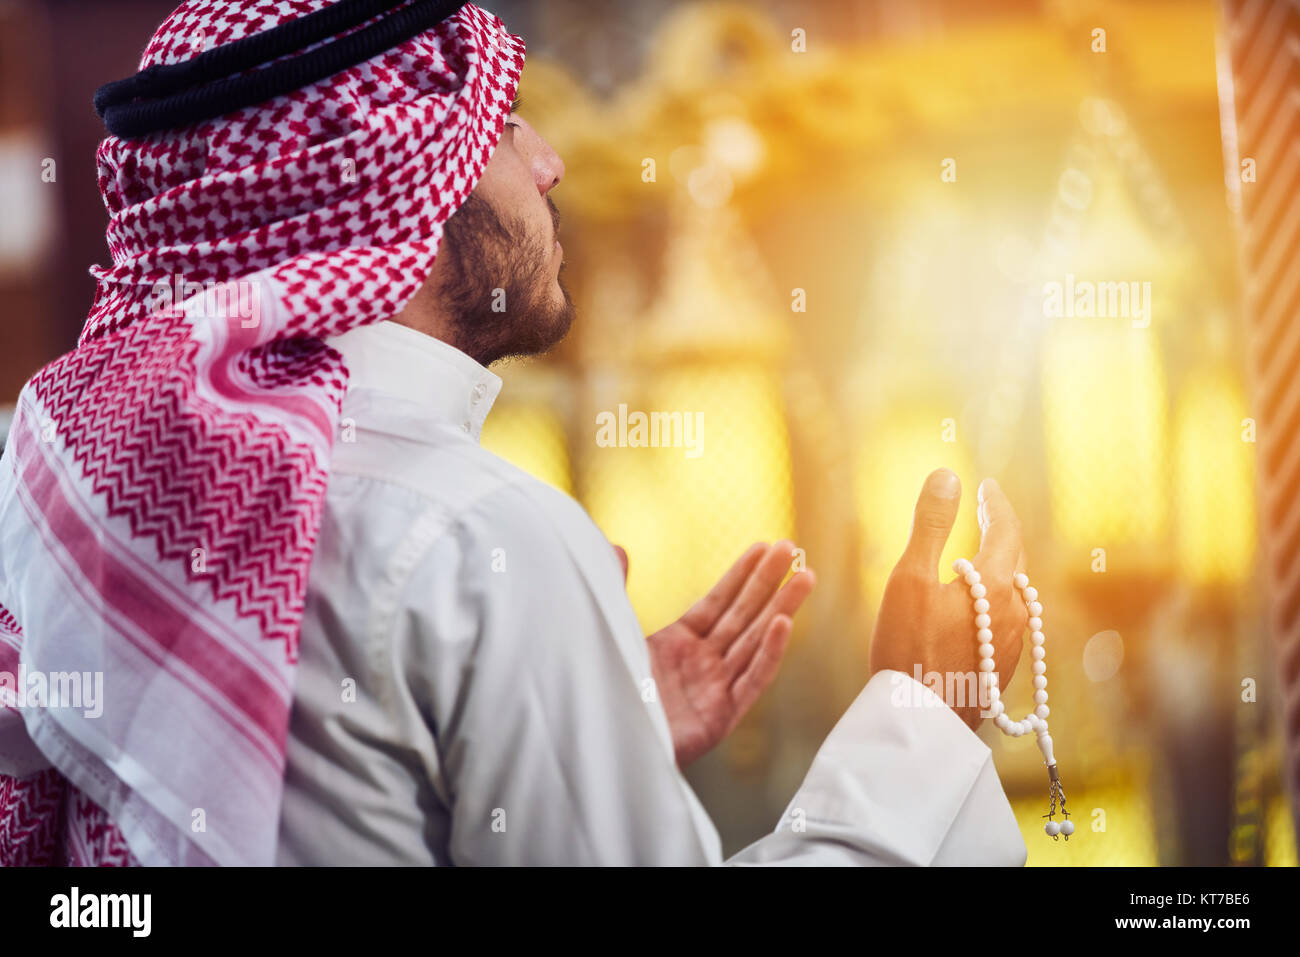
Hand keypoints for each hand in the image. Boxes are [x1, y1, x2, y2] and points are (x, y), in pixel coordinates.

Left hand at [617, 541, 815, 767]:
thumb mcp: (608, 630)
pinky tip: (783, 624)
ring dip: (782, 608)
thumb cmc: (603, 690)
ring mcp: (714, 689)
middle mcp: (701, 662)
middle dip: (770, 582)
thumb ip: (614, 588)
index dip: (741, 574)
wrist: (601, 741)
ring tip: (806, 576)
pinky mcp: (720, 718)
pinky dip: (768, 654)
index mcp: (677, 643)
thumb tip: (614, 546)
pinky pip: (750, 681)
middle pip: (744, 615)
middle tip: (794, 548)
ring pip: (755, 641)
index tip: (763, 546)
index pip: (717, 601)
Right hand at [868, 470, 1026, 730]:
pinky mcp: (1002, 668)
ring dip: (1001, 564)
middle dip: (1002, 530)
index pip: (1006, 529)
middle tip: (987, 510)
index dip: (995, 503)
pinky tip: (979, 606)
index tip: (986, 485)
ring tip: (983, 552)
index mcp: (998, 585)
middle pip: (1016, 559)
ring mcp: (1014, 644)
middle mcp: (1017, 613)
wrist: (921, 724)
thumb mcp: (909, 578)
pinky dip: (996, 596)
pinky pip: (1009, 619)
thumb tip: (947, 475)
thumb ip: (930, 525)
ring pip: (1015, 592)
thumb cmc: (909, 649)